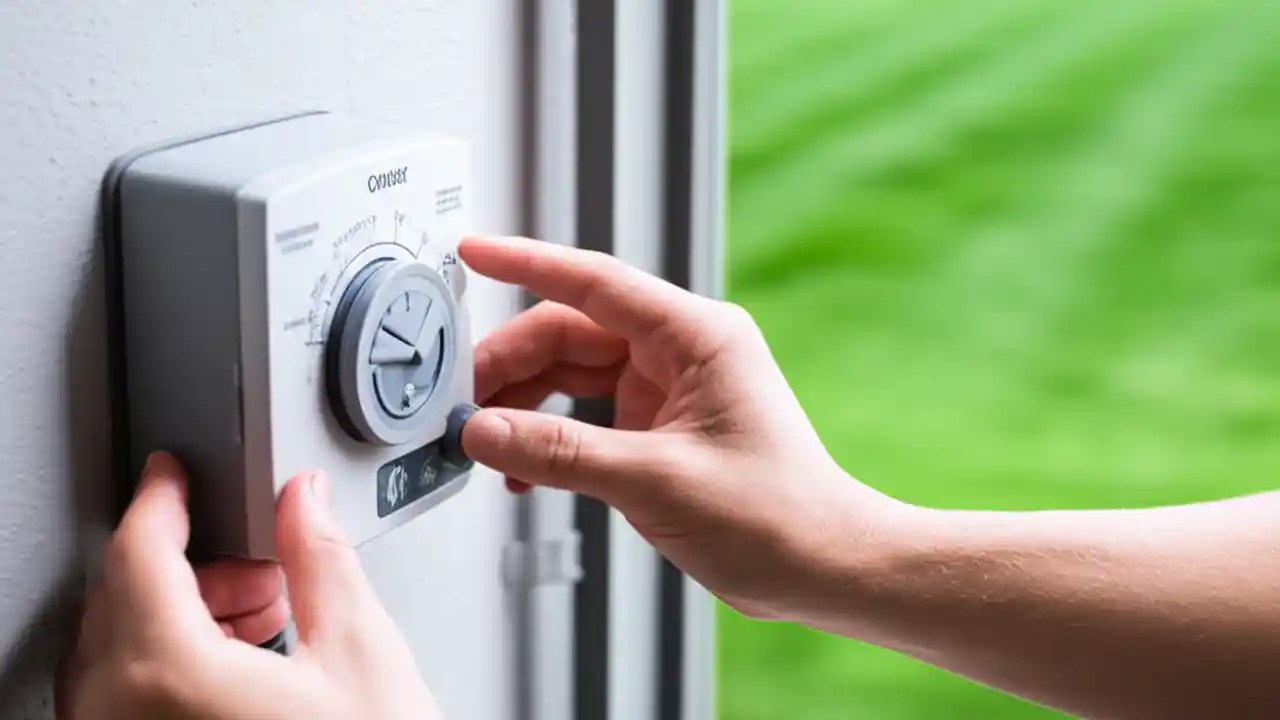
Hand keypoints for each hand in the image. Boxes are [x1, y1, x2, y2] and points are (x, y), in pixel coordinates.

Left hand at [58, 452, 439, 719]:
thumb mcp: (362, 651)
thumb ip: (322, 558)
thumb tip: (304, 502)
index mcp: (166, 676)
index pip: (139, 552)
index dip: (162, 498)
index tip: (173, 474)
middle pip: (121, 600)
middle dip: (192, 562)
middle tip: (257, 556)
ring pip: (116, 653)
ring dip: (180, 614)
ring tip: (262, 615)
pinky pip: (120, 701)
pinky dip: (167, 665)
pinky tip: (236, 666)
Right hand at [459, 236, 901, 620]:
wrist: (822, 566)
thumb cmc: (777, 516)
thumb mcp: (655, 480)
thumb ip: (560, 453)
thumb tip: (485, 431)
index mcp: (697, 336)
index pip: (595, 283)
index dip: (527, 262)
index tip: (475, 251)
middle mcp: (682, 353)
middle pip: (573, 334)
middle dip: (512, 364)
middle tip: (464, 400)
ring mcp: (670, 390)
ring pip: (574, 376)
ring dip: (526, 406)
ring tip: (484, 439)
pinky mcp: (660, 429)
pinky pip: (587, 416)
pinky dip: (551, 437)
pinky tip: (524, 469)